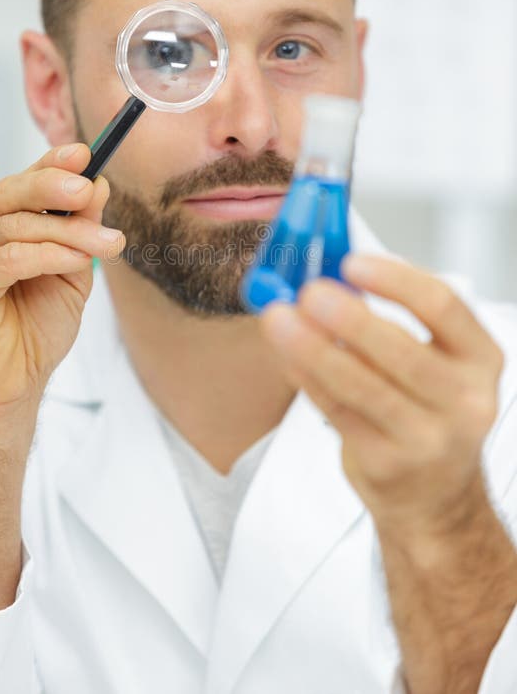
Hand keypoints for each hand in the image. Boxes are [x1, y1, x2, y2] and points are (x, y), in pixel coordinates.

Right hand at [0, 142, 124, 451]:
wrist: (9, 390)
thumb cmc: (33, 331)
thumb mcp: (69, 269)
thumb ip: (79, 227)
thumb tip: (97, 183)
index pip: (19, 182)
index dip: (52, 165)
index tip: (87, 153)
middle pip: (11, 194)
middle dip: (59, 189)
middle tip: (92, 188)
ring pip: (16, 225)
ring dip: (68, 232)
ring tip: (106, 244)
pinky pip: (9, 256)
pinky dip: (48, 255)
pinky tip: (77, 260)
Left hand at [260, 255, 503, 537]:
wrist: (435, 497)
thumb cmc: (426, 412)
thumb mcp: (434, 363)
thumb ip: (389, 318)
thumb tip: (326, 272)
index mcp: (480, 358)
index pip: (443, 306)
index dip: (395, 280)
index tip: (351, 263)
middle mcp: (464, 400)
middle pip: (402, 350)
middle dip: (349, 317)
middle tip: (308, 291)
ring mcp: (428, 439)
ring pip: (363, 386)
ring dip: (314, 348)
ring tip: (279, 319)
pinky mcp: (388, 465)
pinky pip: (338, 413)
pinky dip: (307, 380)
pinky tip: (286, 355)